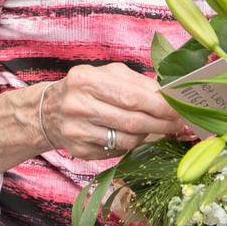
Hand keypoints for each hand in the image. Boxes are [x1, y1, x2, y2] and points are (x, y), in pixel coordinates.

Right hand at [42, 63, 185, 158]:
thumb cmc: (85, 88)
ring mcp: (77, 130)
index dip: (159, 105)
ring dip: (147, 134)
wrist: (48, 111)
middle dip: (160, 123)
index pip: (132, 96)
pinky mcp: (79, 149)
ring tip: (156, 127)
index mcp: (86, 79)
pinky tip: (135, 135)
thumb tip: (167, 95)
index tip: (178, 108)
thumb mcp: (107, 75)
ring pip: (126, 139)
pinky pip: (116, 151)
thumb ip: (136, 82)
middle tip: (176, 123)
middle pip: (131, 120)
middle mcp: (78, 105)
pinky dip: (131, 143)